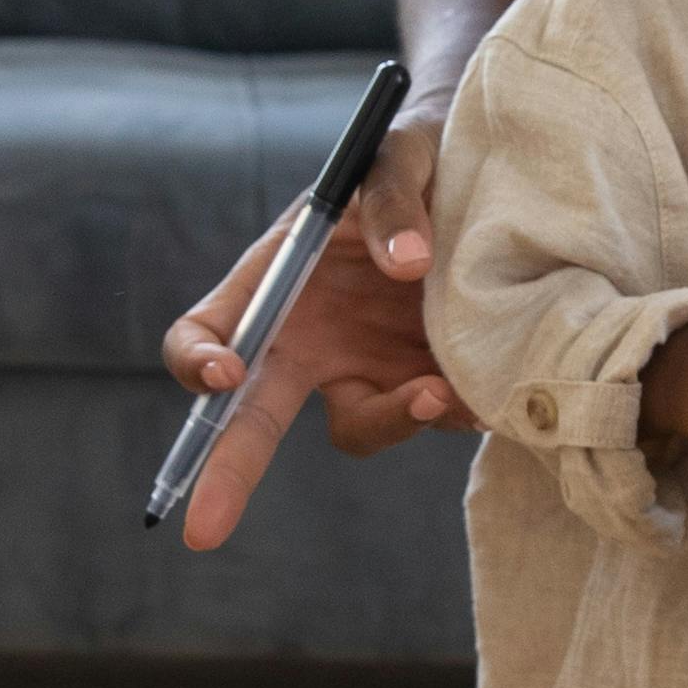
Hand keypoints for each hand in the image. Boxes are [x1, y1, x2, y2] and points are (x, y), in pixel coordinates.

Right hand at [159, 122, 456, 550]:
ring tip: (436, 391)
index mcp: (273, 285)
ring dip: (395, 419)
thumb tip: (409, 263)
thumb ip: (393, 196)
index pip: (203, 335)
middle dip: (227, 476)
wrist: (485, 175)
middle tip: (202, 533)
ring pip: (362, 428)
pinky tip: (490, 383)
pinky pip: (436, 415)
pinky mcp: (429, 380)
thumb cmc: (413, 155)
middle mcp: (308, 340)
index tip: (226, 370)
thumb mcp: (396, 154)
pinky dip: (459, 408)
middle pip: (251, 421)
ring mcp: (367, 368)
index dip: (197, 361)